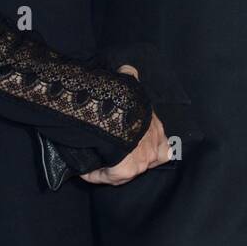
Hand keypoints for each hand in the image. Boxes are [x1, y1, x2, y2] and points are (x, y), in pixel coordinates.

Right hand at [80, 64, 170, 184]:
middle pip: (142, 164)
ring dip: (109, 168)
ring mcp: (140, 163)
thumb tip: (126, 69)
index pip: (162, 150)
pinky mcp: (123, 172)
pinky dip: (93, 173)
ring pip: (124, 172)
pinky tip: (83, 168)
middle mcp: (152, 150)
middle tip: (109, 155)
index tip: (131, 147)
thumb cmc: (124, 98)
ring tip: (93, 162)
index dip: (148, 149)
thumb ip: (130, 75)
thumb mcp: (130, 83)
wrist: (116, 110)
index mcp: (156, 130)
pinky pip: (105, 176)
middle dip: (128, 161)